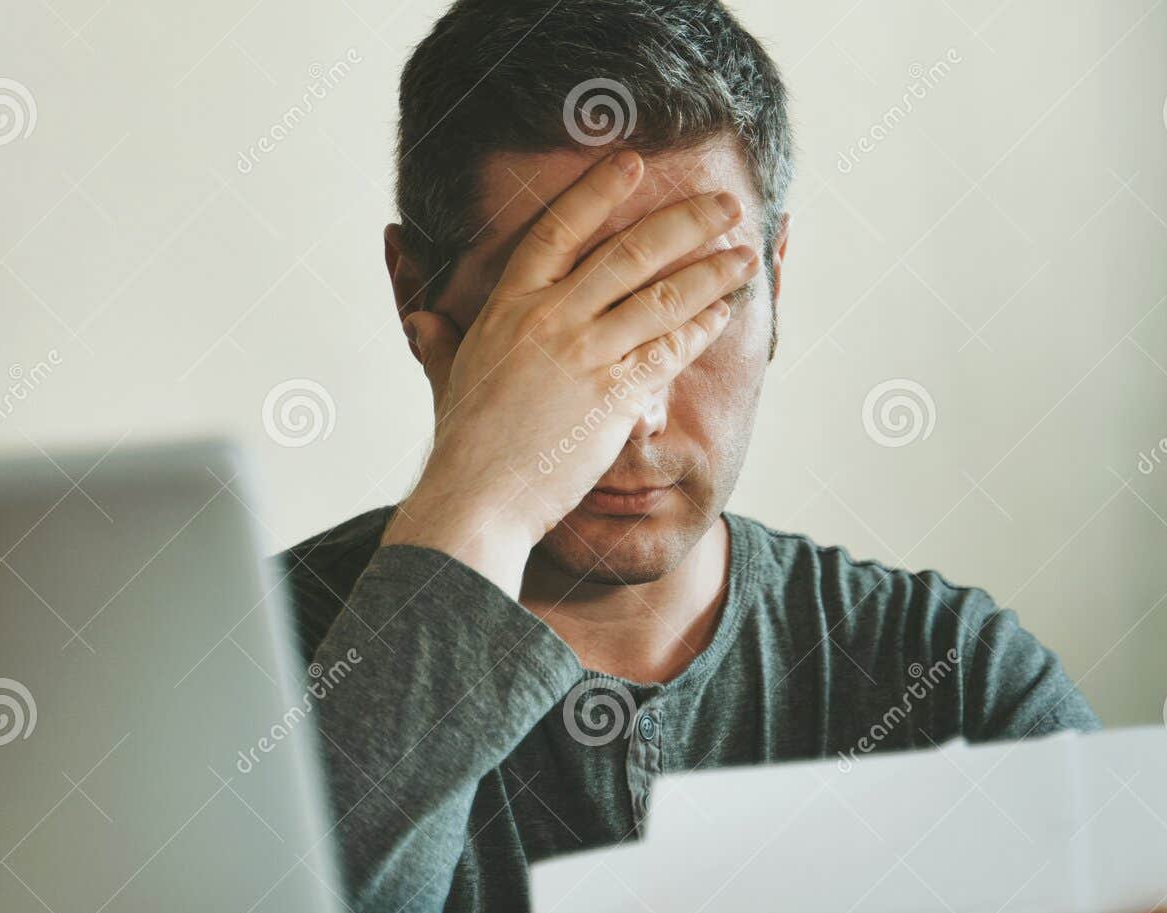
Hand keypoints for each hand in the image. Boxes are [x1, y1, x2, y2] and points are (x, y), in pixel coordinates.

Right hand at [382, 149, 759, 595]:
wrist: (480, 495)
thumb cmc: (464, 440)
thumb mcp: (445, 376)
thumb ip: (440, 338)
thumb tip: (422, 319)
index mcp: (508, 304)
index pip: (559, 229)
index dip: (599, 192)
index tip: (634, 163)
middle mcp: (550, 318)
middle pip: (629, 253)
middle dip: (686, 222)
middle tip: (726, 205)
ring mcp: (585, 354)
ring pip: (662, 298)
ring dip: (711, 273)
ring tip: (744, 256)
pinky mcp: (614, 395)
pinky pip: (668, 351)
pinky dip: (699, 328)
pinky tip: (721, 313)